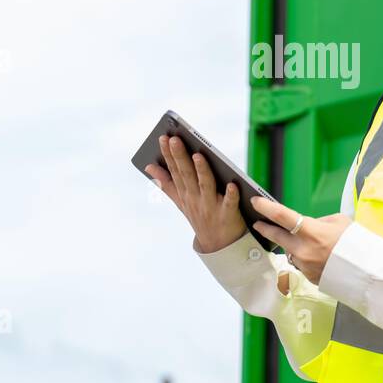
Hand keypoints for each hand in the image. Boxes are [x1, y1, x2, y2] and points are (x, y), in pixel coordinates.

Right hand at [145, 135, 247, 253]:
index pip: (175, 171)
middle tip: (175, 139)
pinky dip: (231, 195)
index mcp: (185, 194)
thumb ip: (167, 184)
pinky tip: (232, 184)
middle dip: (180, 157)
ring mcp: (211, 207)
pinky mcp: (228, 215)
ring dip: (202, 171)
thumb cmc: (200, 217)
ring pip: (206, 186)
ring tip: (198, 155)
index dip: (168, 155)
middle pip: (187, 175)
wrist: (219, 245)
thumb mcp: (181, 201)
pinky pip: (230, 203)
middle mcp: (195, 199)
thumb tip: (149, 167)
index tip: (164, 138)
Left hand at [249, 195, 351, 285]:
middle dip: (265, 228)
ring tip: (308, 243)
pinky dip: (305, 258)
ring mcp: (304, 265)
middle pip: (276, 236)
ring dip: (292, 246)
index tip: (255, 201)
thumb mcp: (338, 222)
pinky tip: (318, 257)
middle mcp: (303, 249)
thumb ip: (318, 222)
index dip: (266, 207)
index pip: (282, 216)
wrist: (366, 270)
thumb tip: (306, 225)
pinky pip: (301, 264)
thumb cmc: (354, 242)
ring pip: (290, 252)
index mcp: (311, 231)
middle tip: (258, 223)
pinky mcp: (309, 277)